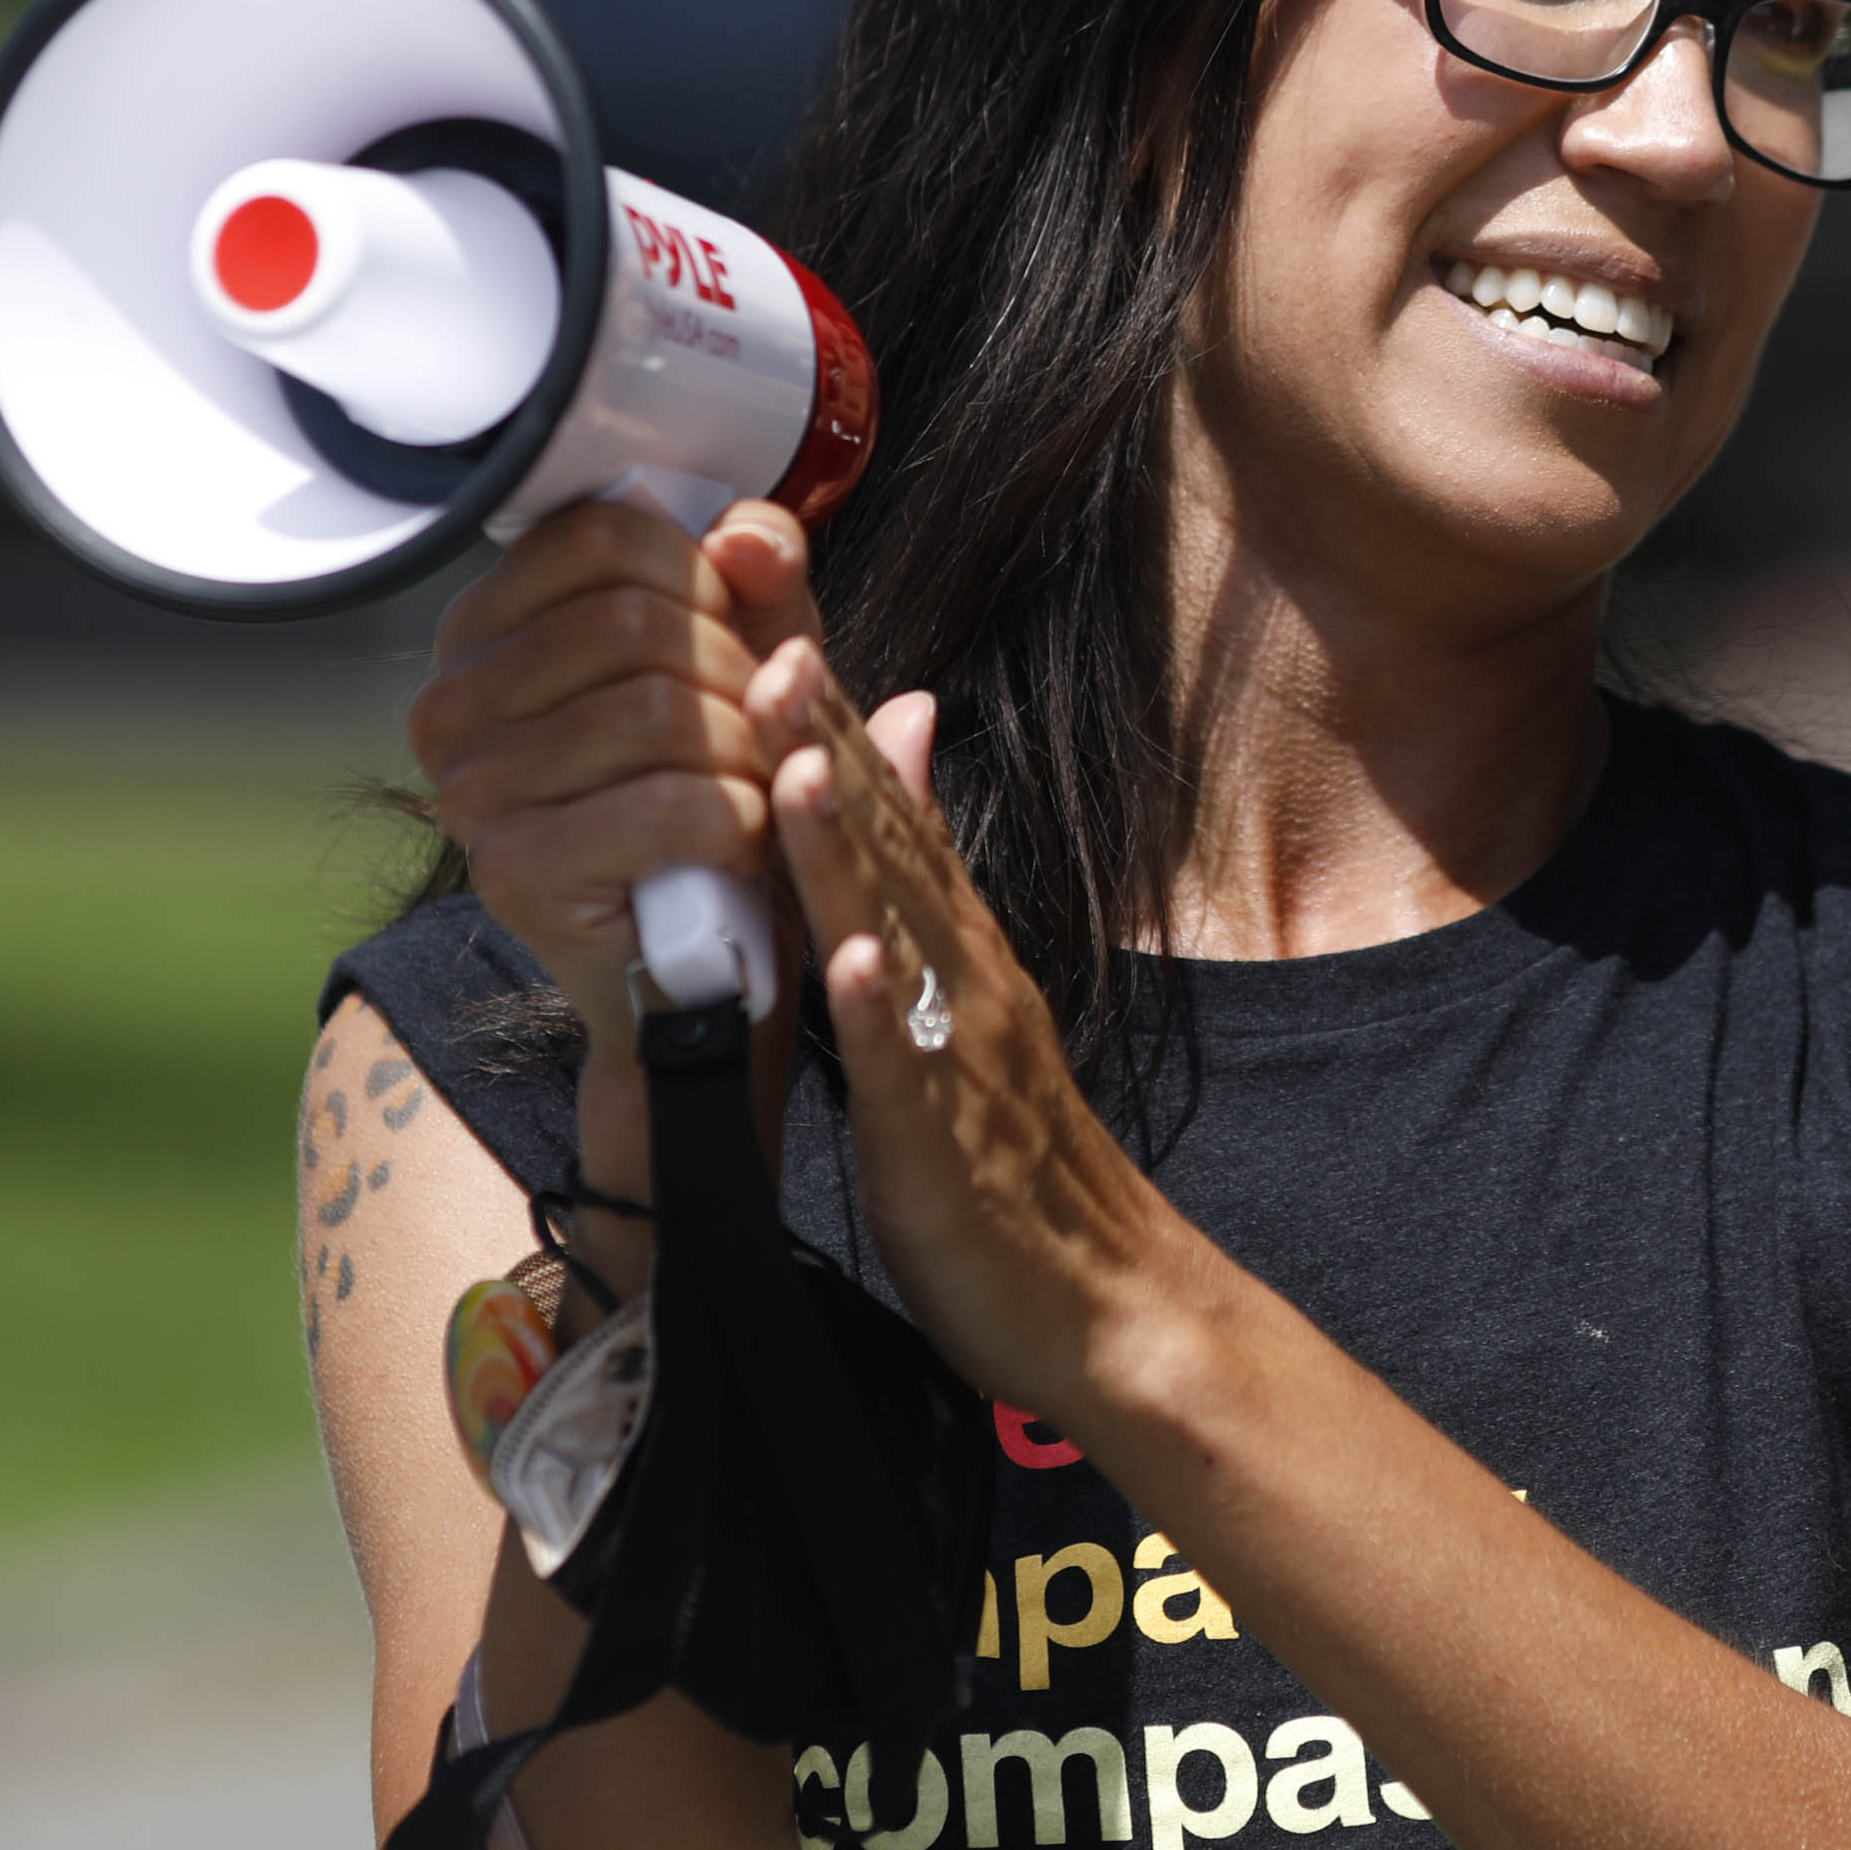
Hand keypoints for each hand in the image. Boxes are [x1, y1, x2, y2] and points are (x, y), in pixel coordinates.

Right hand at [410, 493, 825, 1259]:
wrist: (705, 974)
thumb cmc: (717, 810)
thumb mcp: (747, 670)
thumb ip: (755, 584)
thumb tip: (751, 534)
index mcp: (485, 634)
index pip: (600, 538)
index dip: (700, 573)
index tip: (736, 630)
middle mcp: (450, 707)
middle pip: (637, 623)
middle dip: (738, 672)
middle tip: (766, 732)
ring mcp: (470, 793)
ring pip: (660, 709)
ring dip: (747, 749)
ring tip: (759, 790)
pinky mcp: (514, 874)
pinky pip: (669, 803)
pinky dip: (740, 820)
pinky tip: (739, 845)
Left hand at [747, 639, 1182, 1413]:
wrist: (1101, 1302)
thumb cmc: (1007, 1151)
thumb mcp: (958, 974)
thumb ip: (924, 850)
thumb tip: (897, 711)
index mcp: (947, 925)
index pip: (870, 767)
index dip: (811, 659)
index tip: (751, 547)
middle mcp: (958, 959)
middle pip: (878, 805)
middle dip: (809, 692)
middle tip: (750, 574)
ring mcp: (958, 1043)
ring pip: (895, 915)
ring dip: (841, 823)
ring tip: (786, 728)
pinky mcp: (945, 1141)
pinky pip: (913, 1066)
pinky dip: (884, 1008)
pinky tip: (848, 955)